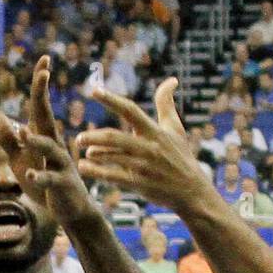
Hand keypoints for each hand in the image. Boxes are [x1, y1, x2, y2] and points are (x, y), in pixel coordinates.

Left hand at [3, 58, 98, 230]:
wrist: (71, 211)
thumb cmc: (46, 183)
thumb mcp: (21, 160)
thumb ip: (7, 139)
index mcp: (44, 137)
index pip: (40, 106)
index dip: (40, 84)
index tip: (44, 60)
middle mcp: (55, 145)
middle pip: (47, 116)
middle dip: (43, 95)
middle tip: (43, 73)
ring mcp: (61, 165)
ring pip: (50, 148)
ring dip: (37, 141)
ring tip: (23, 133)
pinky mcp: (62, 186)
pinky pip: (50, 180)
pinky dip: (39, 178)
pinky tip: (29, 175)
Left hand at [77, 79, 211, 214]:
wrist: (192, 192)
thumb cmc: (181, 157)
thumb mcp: (176, 129)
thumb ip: (166, 104)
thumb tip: (171, 80)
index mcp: (155, 131)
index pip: (131, 111)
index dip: (112, 100)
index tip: (95, 91)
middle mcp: (148, 147)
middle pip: (114, 137)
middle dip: (94, 136)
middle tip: (80, 137)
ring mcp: (143, 167)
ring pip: (112, 157)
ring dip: (95, 154)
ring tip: (86, 151)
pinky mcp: (139, 184)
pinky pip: (113, 176)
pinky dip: (96, 172)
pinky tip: (84, 167)